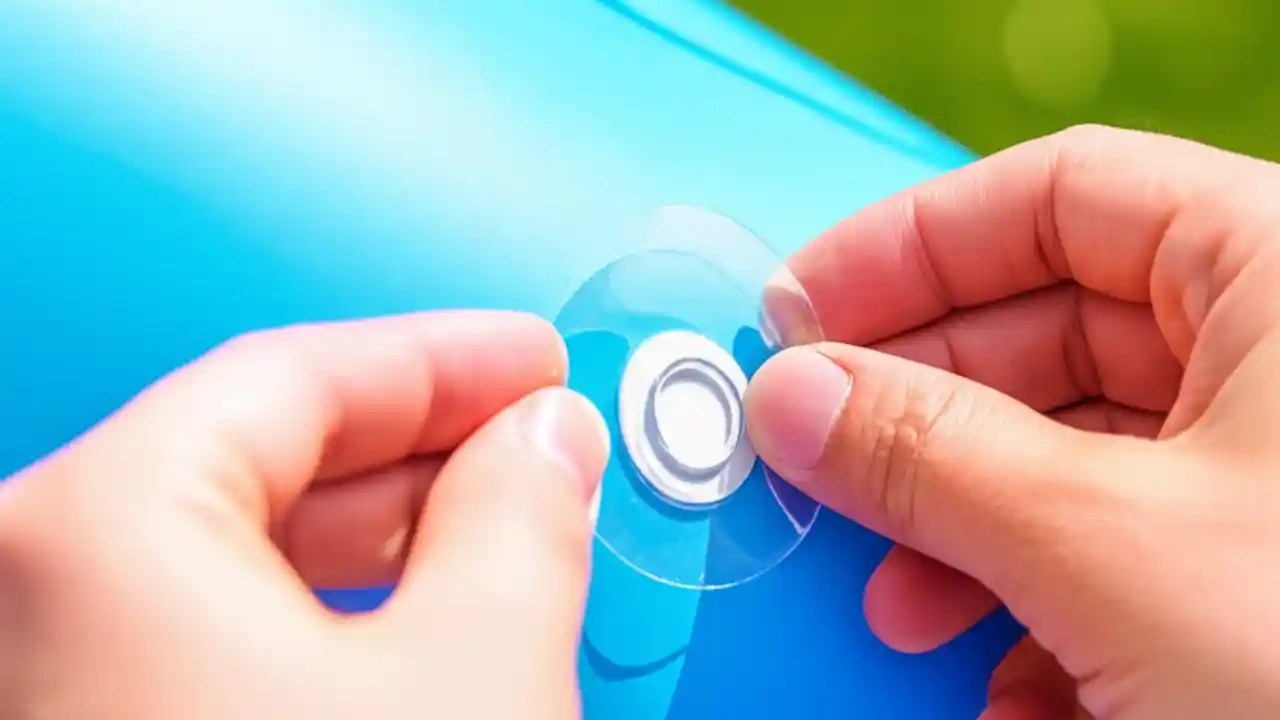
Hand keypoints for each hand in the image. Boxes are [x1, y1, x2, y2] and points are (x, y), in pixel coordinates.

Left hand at [0, 312, 607, 718]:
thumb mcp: (474, 669)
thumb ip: (519, 518)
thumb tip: (541, 443)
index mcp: (95, 532)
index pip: (292, 376)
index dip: (445, 359)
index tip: (530, 360)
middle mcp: (34, 595)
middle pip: (255, 459)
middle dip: (420, 449)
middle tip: (532, 445)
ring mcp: (52, 675)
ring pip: (234, 556)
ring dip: (383, 541)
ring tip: (499, 543)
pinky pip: (208, 637)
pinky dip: (322, 619)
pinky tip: (412, 636)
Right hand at [747, 125, 1279, 718]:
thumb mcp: (1112, 546)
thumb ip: (931, 453)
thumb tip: (798, 397)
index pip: (1062, 195)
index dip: (913, 243)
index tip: (805, 304)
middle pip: (1048, 329)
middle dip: (919, 407)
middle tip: (819, 447)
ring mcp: (1268, 476)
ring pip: (1067, 453)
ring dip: (960, 528)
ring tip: (902, 597)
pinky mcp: (1251, 576)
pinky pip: (1108, 549)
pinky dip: (1034, 611)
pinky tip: (1009, 685)